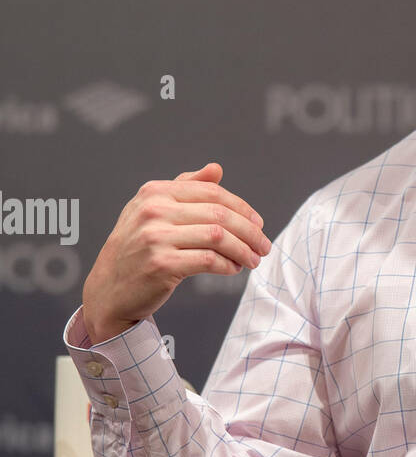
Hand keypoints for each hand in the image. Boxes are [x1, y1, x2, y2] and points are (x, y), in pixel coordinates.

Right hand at [82, 162, 270, 342]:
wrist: (109, 288)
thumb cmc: (137, 248)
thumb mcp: (153, 211)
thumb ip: (185, 188)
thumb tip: (216, 168)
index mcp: (155, 192)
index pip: (212, 192)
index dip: (242, 208)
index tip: (259, 224)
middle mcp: (153, 211)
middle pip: (219, 214)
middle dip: (250, 231)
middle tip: (264, 246)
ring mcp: (156, 237)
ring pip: (218, 236)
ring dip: (243, 250)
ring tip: (253, 260)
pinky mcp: (162, 265)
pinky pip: (209, 260)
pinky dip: (228, 265)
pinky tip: (234, 268)